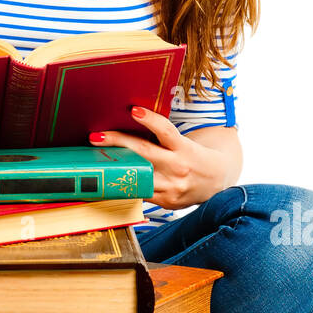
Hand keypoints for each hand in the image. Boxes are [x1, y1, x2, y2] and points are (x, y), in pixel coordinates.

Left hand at [89, 106, 231, 210]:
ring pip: (138, 175)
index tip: (133, 110)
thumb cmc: (196, 157)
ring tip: (96, 160)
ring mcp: (171, 188)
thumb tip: (132, 121)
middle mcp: (178, 168)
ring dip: (115, 168)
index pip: (166, 132)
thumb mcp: (186, 143)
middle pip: (144, 153)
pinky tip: (110, 179)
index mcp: (185, 149)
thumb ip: (164, 138)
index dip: (150, 120)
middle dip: (118, 143)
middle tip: (96, 136)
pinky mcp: (166, 202)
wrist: (217, 182)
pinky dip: (126, 185)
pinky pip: (141, 192)